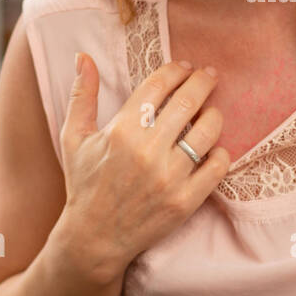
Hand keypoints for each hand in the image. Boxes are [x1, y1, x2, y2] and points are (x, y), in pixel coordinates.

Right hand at [58, 54, 230, 284]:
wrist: (95, 239)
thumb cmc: (85, 184)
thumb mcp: (74, 138)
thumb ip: (81, 94)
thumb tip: (82, 56)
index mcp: (121, 131)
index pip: (159, 85)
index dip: (176, 70)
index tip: (185, 66)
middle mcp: (147, 151)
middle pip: (189, 101)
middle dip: (203, 81)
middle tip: (210, 75)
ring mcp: (169, 177)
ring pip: (209, 131)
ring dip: (215, 114)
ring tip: (212, 111)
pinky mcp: (185, 201)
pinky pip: (218, 166)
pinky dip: (220, 153)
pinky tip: (213, 148)